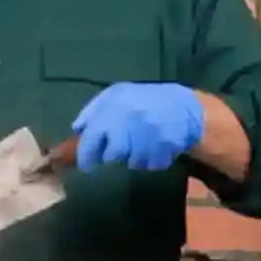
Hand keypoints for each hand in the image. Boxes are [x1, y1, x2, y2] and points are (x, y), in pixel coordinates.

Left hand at [72, 82, 204, 171]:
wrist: (183, 106)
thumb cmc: (143, 100)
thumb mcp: (116, 94)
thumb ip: (93, 110)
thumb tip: (77, 129)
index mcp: (113, 108)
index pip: (92, 139)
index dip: (87, 156)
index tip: (87, 165)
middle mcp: (129, 123)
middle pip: (112, 155)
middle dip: (113, 156)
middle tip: (120, 151)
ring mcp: (148, 137)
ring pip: (132, 162)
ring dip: (134, 158)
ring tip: (142, 144)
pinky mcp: (165, 149)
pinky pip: (150, 165)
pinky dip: (151, 160)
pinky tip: (155, 147)